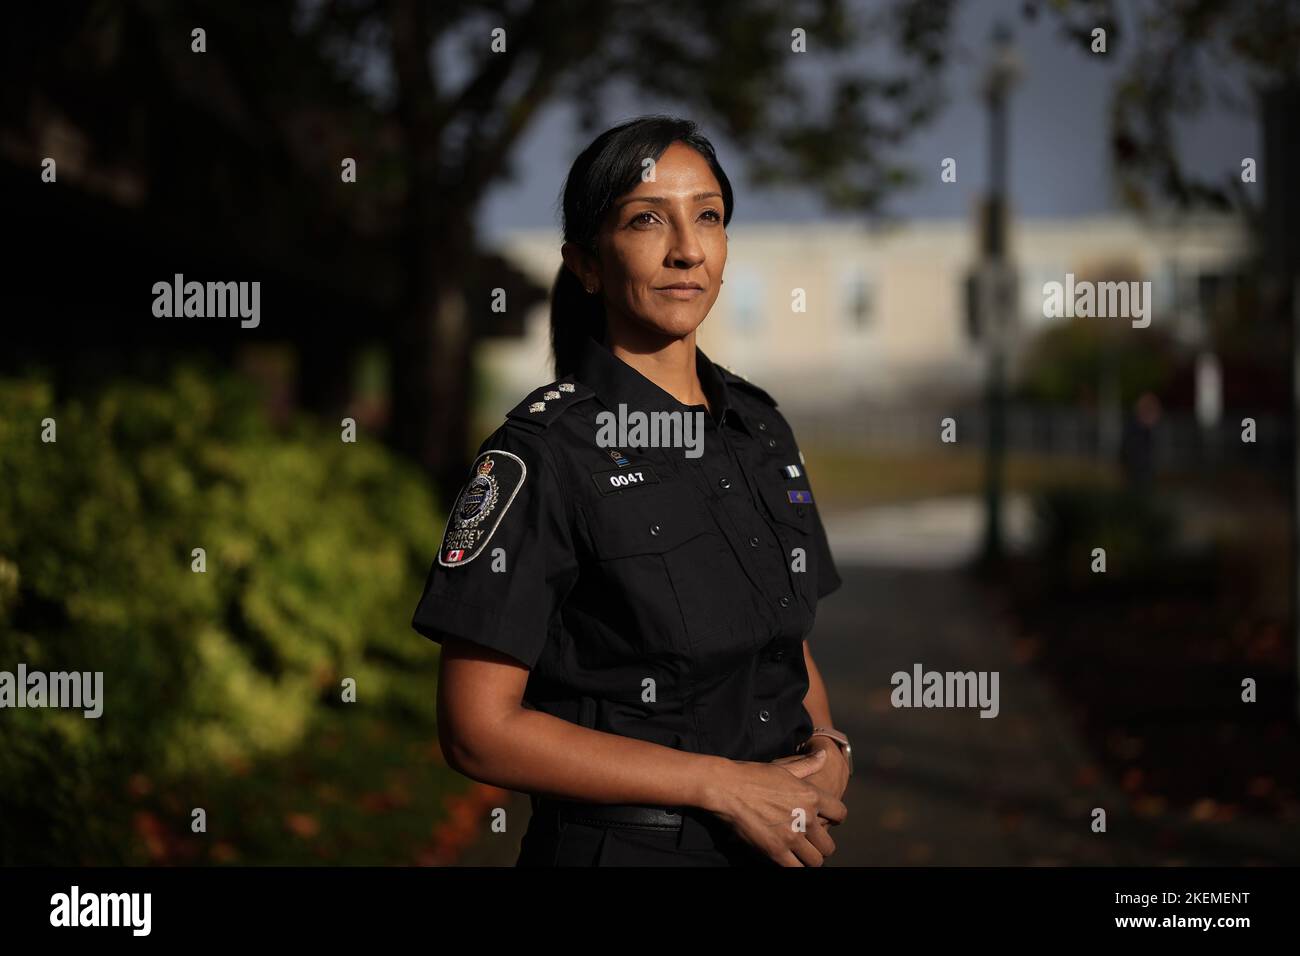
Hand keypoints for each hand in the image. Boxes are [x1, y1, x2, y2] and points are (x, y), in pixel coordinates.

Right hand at [702, 749, 846, 866]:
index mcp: (812, 795)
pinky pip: (795, 869)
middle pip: (829, 845)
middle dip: (822, 845)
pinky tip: (788, 859)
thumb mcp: (783, 767)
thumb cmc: (754, 774)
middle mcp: (807, 818)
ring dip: (809, 858)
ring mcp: (791, 836)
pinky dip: (794, 866)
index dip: (836, 818)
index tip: (827, 820)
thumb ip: (807, 765)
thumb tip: (823, 755)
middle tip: (811, 842)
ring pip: (815, 860)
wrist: (727, 787)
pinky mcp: (775, 850)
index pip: (840, 814)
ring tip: (801, 853)